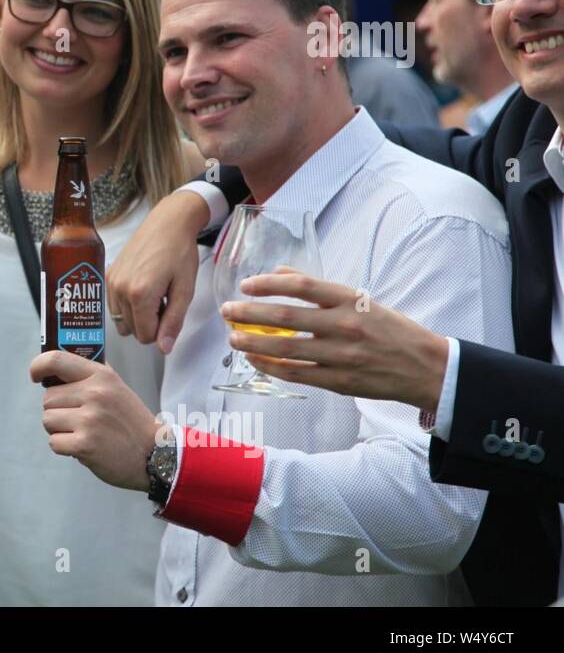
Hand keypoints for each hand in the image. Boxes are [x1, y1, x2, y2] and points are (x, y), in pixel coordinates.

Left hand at [30, 350, 161, 490]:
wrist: (156, 454)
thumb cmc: (131, 421)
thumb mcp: (116, 387)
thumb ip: (89, 376)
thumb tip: (56, 366)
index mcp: (101, 376)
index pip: (56, 360)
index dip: (38, 367)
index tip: (36, 377)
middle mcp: (94, 394)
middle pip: (48, 398)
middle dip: (57, 410)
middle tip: (80, 419)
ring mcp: (89, 419)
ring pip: (48, 420)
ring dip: (60, 430)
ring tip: (84, 433)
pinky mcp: (84, 444)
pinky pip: (54, 442)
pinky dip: (64, 447)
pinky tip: (84, 446)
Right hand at [107, 189, 208, 351]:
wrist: (167, 223)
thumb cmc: (179, 252)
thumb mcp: (185, 289)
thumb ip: (173, 321)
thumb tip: (163, 349)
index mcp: (140, 295)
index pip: (146, 336)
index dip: (162, 329)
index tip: (170, 309)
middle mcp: (119, 290)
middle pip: (133, 330)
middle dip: (150, 322)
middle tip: (164, 299)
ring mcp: (111, 282)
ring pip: (122, 320)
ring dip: (138, 314)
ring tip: (153, 293)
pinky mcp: (108, 275)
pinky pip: (115, 305)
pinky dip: (128, 304)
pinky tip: (142, 286)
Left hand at [221, 271, 447, 411]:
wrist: (425, 367)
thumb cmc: (390, 329)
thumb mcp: (362, 299)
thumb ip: (320, 288)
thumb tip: (280, 271)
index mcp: (351, 300)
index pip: (302, 286)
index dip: (269, 284)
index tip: (246, 285)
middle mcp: (345, 326)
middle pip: (286, 318)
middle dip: (250, 314)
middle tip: (227, 311)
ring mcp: (341, 356)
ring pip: (286, 349)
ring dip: (253, 343)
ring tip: (233, 338)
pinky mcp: (339, 381)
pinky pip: (296, 374)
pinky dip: (271, 367)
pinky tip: (254, 359)